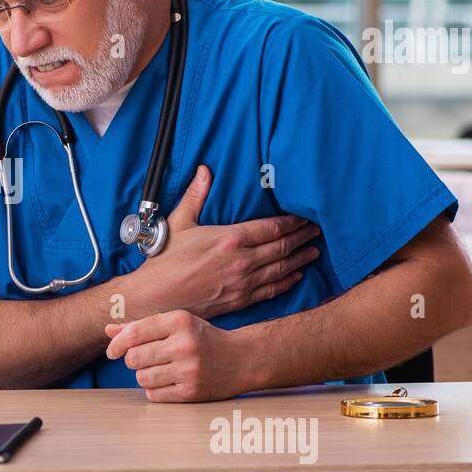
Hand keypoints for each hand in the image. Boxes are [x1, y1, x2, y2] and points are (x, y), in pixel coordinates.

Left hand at [104, 310, 260, 401]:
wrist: (242, 360)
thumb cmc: (203, 339)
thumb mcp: (176, 324)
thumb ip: (141, 327)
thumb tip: (108, 330)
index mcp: (179, 321)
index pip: (134, 333)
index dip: (116, 344)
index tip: (112, 351)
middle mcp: (184, 345)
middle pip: (134, 358)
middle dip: (133, 360)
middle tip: (145, 359)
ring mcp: (189, 370)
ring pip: (142, 378)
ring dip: (144, 375)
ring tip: (160, 369)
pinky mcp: (192, 392)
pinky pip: (154, 395)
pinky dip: (155, 390)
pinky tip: (169, 381)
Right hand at [129, 165, 319, 318]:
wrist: (155, 299)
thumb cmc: (164, 261)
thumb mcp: (179, 223)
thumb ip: (196, 197)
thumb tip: (204, 171)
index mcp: (230, 238)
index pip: (272, 228)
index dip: (292, 222)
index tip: (304, 217)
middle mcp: (242, 261)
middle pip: (282, 247)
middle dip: (302, 238)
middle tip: (316, 231)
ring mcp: (243, 283)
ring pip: (281, 269)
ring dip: (300, 259)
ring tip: (314, 251)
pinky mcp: (240, 300)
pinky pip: (272, 290)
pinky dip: (288, 282)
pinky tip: (297, 276)